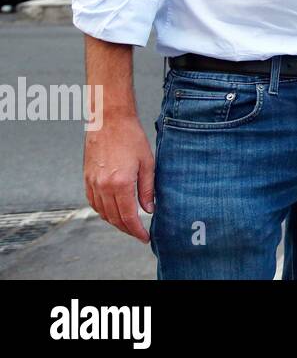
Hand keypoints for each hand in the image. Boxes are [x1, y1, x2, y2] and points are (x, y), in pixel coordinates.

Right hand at [84, 114, 153, 242]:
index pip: (128, 217)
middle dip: (127, 229)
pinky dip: (102, 211)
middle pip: (114, 218)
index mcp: (120, 184)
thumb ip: (148, 189)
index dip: (137, 230)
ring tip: (128, 224)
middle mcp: (103, 186)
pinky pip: (93, 202)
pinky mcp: (87, 178)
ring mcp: (92, 183)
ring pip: (102, 212)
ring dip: (114, 222)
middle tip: (139, 233)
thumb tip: (149, 210)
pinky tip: (112, 211)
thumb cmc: (132, 138)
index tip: (145, 237)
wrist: (109, 120)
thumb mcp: (148, 162)